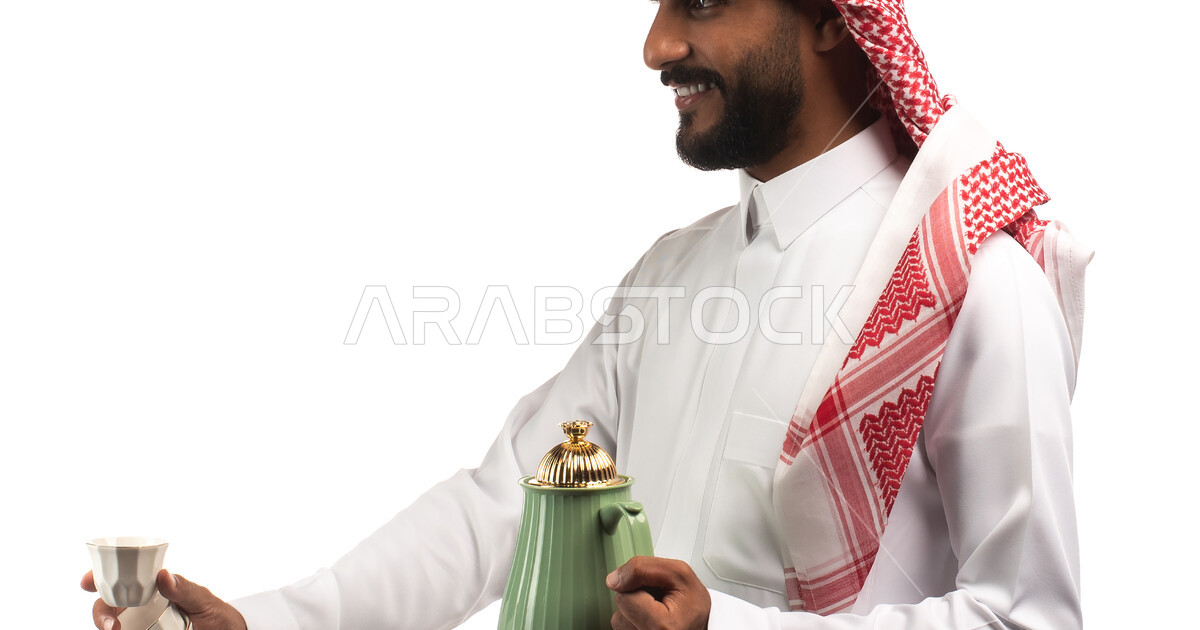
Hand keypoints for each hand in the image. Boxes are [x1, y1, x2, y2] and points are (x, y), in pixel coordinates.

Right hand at [82, 569, 247, 629]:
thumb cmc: (220, 617)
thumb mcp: (206, 601)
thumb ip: (186, 590)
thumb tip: (163, 575)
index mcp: (155, 591)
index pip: (122, 581)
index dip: (99, 579)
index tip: (87, 582)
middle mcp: (143, 609)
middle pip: (109, 606)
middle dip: (102, 612)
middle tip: (111, 625)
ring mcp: (142, 627)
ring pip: (115, 625)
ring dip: (108, 626)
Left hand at [606, 556, 709, 629]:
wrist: (701, 624)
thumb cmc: (694, 604)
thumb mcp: (679, 573)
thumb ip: (644, 568)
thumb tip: (614, 579)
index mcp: (662, 627)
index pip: (624, 598)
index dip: (637, 586)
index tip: (656, 590)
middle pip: (621, 607)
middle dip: (637, 597)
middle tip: (660, 601)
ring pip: (619, 617)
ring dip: (636, 609)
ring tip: (657, 610)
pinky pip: (623, 625)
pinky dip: (635, 618)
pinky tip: (651, 618)